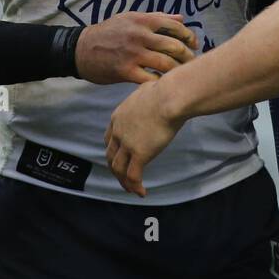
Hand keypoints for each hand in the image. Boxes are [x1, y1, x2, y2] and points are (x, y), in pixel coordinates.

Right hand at [76, 12, 198, 83]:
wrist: (80, 49)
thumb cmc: (108, 33)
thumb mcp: (130, 18)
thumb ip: (157, 18)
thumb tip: (181, 18)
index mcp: (142, 21)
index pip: (175, 26)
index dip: (189, 36)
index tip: (194, 44)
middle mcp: (139, 35)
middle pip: (174, 46)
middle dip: (188, 56)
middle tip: (193, 63)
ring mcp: (132, 54)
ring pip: (166, 64)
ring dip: (178, 71)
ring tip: (182, 76)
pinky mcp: (125, 71)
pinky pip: (151, 79)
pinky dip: (161, 83)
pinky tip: (165, 85)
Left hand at [104, 80, 183, 194]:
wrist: (169, 97)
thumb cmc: (165, 90)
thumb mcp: (148, 90)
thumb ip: (147, 95)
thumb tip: (155, 86)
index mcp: (118, 117)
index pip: (109, 138)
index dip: (113, 150)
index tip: (119, 157)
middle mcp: (118, 131)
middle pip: (110, 155)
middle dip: (115, 168)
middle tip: (123, 178)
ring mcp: (127, 144)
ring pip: (118, 169)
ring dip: (123, 182)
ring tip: (131, 190)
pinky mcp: (139, 154)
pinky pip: (133, 176)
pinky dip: (135, 186)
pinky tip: (142, 192)